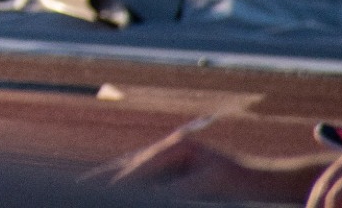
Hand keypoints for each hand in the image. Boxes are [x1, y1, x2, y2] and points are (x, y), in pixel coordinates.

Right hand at [84, 130, 270, 201]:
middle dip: (101, 179)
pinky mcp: (176, 169)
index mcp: (176, 147)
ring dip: (110, 181)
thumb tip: (142, 195)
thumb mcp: (206, 187)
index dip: (114, 184)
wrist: (267, 182)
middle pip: (126, 166)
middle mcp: (170, 148)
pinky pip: (143, 177)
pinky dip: (126, 184)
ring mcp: (172, 157)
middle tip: (74, 188)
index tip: (94, 193)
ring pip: (131, 170)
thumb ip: (173, 190)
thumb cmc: (242, 184)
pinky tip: (112, 188)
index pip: (136, 170)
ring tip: (81, 187)